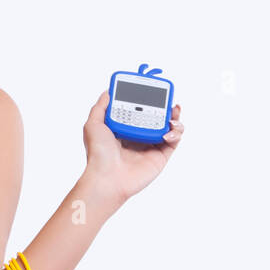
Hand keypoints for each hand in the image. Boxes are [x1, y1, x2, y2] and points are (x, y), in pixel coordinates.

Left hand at [82, 90, 183, 205]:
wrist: (107, 177)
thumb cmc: (98, 154)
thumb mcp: (93, 124)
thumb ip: (101, 107)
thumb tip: (108, 92)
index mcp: (124, 129)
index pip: (139, 110)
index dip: (147, 101)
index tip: (151, 91)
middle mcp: (138, 137)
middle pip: (157, 118)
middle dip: (165, 107)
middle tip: (168, 100)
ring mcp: (150, 146)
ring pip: (169, 128)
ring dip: (175, 118)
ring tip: (173, 113)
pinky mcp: (160, 156)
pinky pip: (174, 142)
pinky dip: (176, 133)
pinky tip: (168, 131)